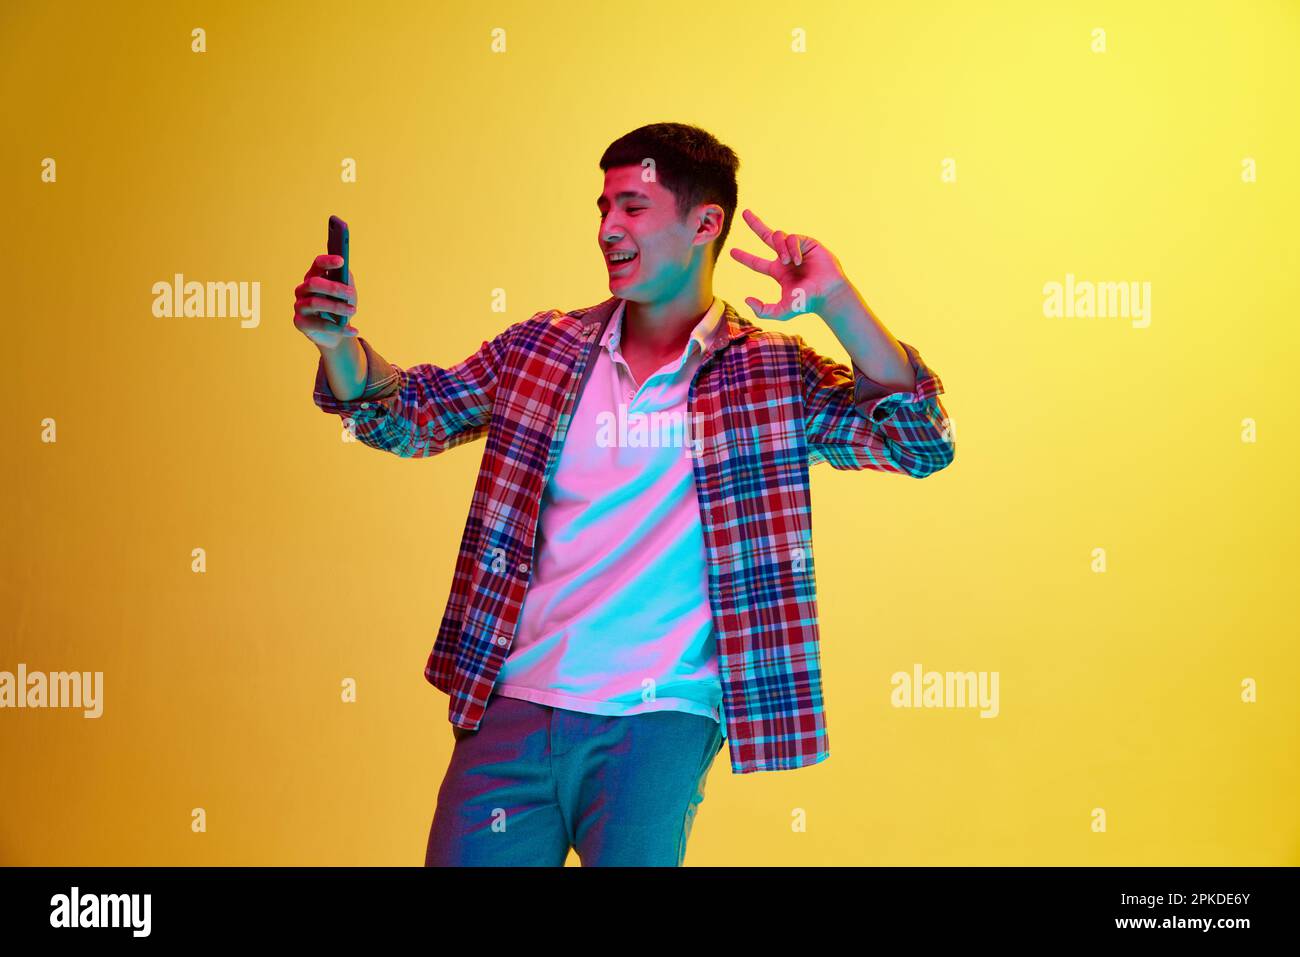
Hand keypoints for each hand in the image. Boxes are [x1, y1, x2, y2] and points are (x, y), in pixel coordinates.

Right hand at [293, 253, 359, 348]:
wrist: (336, 333)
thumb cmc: (340, 307)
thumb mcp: (347, 294)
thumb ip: (347, 281)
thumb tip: (345, 273)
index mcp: (314, 277)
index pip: (317, 264)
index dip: (328, 261)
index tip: (341, 260)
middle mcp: (302, 290)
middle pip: (313, 283)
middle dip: (333, 287)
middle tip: (350, 293)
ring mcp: (299, 306)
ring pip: (314, 302)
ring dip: (336, 306)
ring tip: (353, 310)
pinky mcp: (300, 323)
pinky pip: (320, 325)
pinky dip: (339, 328)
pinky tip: (354, 330)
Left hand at [728, 209, 849, 320]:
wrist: (828, 293)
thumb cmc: (807, 303)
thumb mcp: (781, 310)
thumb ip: (763, 310)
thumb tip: (746, 299)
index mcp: (777, 272)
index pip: (756, 263)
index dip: (744, 257)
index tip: (732, 252)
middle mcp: (785, 258)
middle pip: (766, 237)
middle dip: (755, 224)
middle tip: (745, 213)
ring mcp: (796, 248)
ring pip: (778, 237)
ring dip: (780, 249)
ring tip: (787, 262)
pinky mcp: (807, 242)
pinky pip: (791, 238)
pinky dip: (792, 249)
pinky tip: (798, 260)